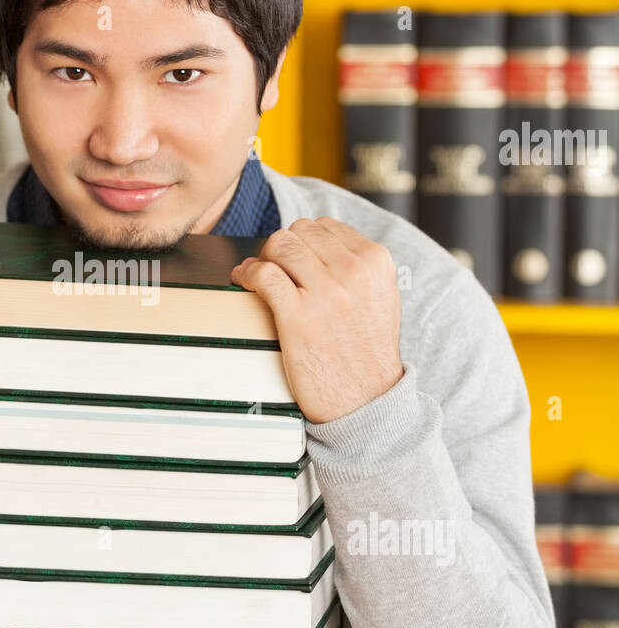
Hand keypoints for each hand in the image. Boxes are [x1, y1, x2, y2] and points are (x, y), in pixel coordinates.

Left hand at [230, 217, 403, 423]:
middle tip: (273, 268)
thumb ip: (356, 267)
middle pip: (298, 232)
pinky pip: (263, 275)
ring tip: (257, 276)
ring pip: (279, 246)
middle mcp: (353, 272)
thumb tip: (308, 245)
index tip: (292, 257)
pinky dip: (247, 274)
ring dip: (262, 258)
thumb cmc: (368, 353)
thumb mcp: (381, 299)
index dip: (302, 240)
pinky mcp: (298, 317)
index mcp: (375, 262)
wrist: (368, 401)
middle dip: (281, 247)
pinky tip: (245, 283)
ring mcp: (326, 294)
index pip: (324, 226)